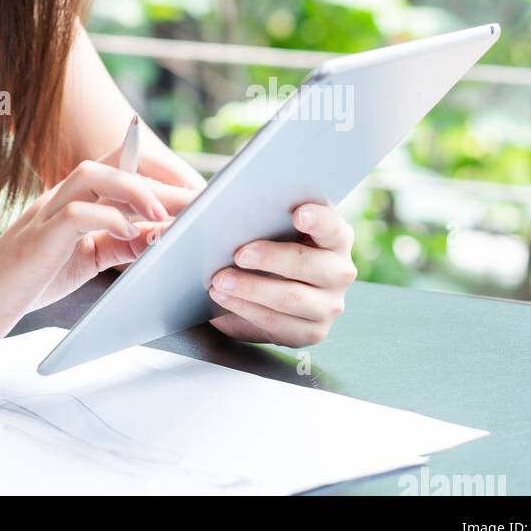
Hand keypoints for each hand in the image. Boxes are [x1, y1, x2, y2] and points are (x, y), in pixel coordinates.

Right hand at [0, 147, 198, 346]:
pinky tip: (132, 236)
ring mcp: (46, 212)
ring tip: (164, 217)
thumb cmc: (25, 281)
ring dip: (135, 190)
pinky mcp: (39, 236)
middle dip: (158, 181)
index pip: (117, 167)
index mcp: (70, 199)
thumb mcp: (82, 259)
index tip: (194, 191)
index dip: (155, 171)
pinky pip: (78, 212)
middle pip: (112, 164)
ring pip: (93, 173)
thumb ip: (116, 243)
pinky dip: (111, 219)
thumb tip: (157, 236)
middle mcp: (58, 196)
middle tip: (198, 203)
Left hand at [207, 202, 356, 347]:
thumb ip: (241, 207)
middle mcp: (340, 270)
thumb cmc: (264, 240)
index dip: (318, 219)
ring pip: (292, 298)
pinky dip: (248, 311)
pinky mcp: (312, 331)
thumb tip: (191, 200)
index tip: (297, 214)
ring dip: (252, 289)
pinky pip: (280, 324)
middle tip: (239, 254)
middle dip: (272, 258)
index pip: (333, 225)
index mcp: (335, 235)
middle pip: (311, 264)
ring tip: (220, 281)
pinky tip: (226, 299)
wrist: (263, 281)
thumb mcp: (260, 220)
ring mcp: (329, 304)